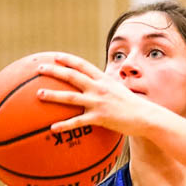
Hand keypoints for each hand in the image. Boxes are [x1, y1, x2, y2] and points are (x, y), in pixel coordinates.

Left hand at [36, 54, 170, 137]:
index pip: (82, 65)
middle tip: (39, 68)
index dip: (67, 60)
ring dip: (53, 95)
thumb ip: (107, 87)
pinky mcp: (99, 118)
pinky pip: (78, 122)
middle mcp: (98, 88)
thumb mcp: (119, 90)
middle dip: (54, 71)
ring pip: (70, 97)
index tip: (54, 57)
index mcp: (103, 79)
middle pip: (72, 76)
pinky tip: (52, 128)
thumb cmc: (134, 105)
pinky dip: (64, 125)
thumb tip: (98, 86)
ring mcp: (98, 102)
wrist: (146, 117)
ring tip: (39, 95)